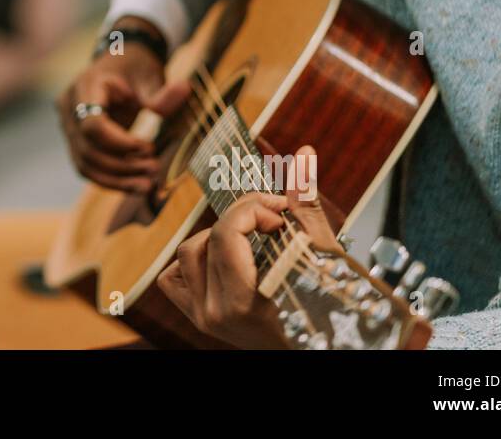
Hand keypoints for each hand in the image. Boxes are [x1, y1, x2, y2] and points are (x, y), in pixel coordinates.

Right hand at [55, 19, 190, 192]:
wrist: (120, 62)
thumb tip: (184, 89)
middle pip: (88, 148)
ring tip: (147, 184)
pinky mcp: (74, 139)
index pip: (92, 124)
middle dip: (122, 165)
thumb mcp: (151, 76)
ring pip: (84, 163)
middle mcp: (69, 106)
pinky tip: (134, 184)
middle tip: (154, 170)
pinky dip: (110, 179)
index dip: (119, 142)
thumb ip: (162, 92)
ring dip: (116, 179)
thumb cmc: (136, 67)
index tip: (148, 147)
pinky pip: (87, 165)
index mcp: (86, 85)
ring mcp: (68, 124)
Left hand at [155, 145, 341, 347]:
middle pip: (208, 238)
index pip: (227, 234)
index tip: (280, 212)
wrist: (316, 347)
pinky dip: (194, 260)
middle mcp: (217, 312)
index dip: (253, 209)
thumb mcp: (320, 256)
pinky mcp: (197, 317)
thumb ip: (305, 204)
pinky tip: (223, 258)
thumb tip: (305, 152)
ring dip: (217, 237)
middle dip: (241, 218)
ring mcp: (204, 316)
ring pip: (188, 253)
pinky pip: (173, 277)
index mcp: (245, 301)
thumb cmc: (327, 306)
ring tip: (251, 240)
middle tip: (271, 219)